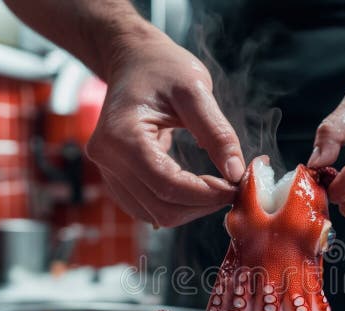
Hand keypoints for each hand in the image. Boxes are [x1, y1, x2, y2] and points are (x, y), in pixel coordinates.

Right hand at [86, 31, 244, 226]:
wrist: (132, 60)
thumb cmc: (163, 68)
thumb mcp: (195, 90)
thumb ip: (217, 132)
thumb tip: (236, 172)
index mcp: (121, 136)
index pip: (168, 185)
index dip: (207, 194)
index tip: (237, 186)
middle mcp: (107, 159)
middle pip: (161, 207)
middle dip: (202, 204)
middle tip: (232, 187)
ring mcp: (107, 172)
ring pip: (155, 214)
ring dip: (191, 209)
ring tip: (217, 186)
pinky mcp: (116, 179)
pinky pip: (148, 208)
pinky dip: (177, 205)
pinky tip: (197, 189)